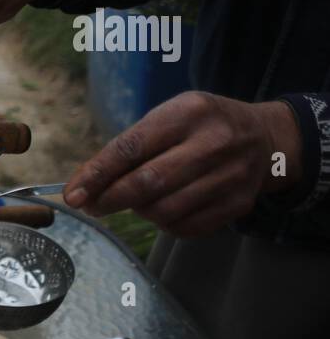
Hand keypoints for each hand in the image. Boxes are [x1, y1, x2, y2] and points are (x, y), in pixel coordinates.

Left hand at [65, 92, 303, 237]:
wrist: (265, 138)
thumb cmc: (200, 127)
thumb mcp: (168, 118)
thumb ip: (129, 146)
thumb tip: (85, 184)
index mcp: (189, 112)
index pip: (131, 147)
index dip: (97, 175)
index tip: (72, 194)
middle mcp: (214, 142)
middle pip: (148, 183)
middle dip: (110, 199)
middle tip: (91, 205)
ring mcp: (230, 175)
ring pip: (164, 210)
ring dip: (138, 211)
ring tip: (134, 201)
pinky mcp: (238, 203)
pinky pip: (185, 226)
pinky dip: (163, 223)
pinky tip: (162, 209)